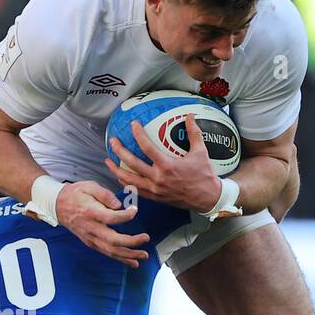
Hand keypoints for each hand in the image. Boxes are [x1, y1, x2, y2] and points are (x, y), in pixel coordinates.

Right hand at [53, 180, 149, 267]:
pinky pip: (107, 253)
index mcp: (91, 213)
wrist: (57, 206)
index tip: (134, 210)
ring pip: (111, 251)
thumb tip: (119, 204)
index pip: (110, 218)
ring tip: (144, 255)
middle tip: (146, 238)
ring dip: (128, 255)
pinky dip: (120, 259)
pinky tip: (133, 262)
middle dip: (131, 242)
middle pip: (112, 240)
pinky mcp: (91, 243)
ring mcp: (90, 238)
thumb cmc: (75, 194)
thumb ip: (105, 194)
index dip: (125, 215)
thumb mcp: (89, 186)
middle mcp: (91, 228)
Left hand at [105, 115, 225, 213]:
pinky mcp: (153, 197)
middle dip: (119, 151)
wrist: (206, 198)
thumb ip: (194, 133)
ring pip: (128, 180)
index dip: (138, 134)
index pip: (147, 147)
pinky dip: (125, 183)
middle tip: (112, 141)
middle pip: (131, 163)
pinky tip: (120, 176)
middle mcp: (157, 178)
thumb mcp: (201, 152)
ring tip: (108, 161)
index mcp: (167, 165)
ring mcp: (153, 189)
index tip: (132, 124)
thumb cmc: (204, 175)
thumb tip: (190, 116)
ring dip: (116, 170)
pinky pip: (134, 190)